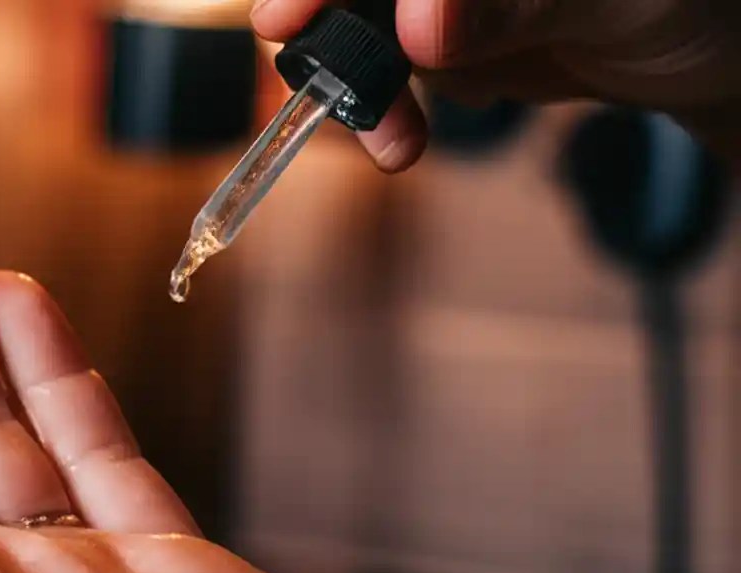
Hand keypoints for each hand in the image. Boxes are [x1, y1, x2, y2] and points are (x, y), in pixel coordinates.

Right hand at [253, 0, 740, 169]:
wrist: (700, 63)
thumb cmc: (682, 3)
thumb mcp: (607, 2)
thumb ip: (514, 6)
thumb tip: (423, 26)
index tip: (286, 19)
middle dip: (336, 42)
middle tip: (330, 99)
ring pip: (359, 32)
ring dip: (362, 95)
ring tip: (397, 145)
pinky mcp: (441, 35)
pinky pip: (386, 71)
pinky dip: (391, 111)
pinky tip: (425, 126)